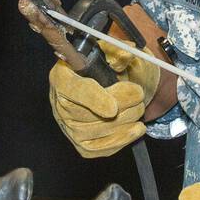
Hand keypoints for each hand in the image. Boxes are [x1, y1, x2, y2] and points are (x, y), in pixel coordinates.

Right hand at [48, 40, 159, 157]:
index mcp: (62, 76)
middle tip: (139, 96)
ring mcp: (68, 127)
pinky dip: (121, 140)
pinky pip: (99, 149)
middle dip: (119, 107)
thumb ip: (117, 51)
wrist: (113, 87)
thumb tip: (126, 54)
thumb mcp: (112, 52)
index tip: (113, 108)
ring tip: (139, 109)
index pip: (73, 91)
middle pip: (85, 115)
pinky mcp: (81, 144)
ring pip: (95, 133)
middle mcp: (59, 104)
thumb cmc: (108, 67)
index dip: (93, 100)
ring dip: (124, 122)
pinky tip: (136, 129)